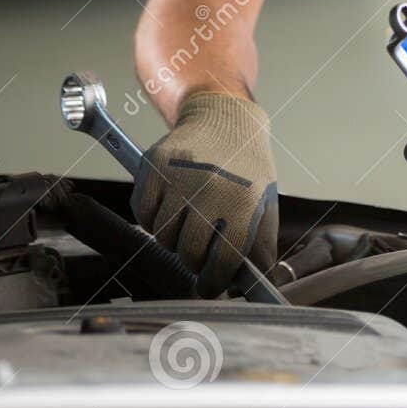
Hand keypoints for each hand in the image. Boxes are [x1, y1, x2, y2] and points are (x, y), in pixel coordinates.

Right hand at [132, 91, 277, 295]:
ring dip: (171, 240)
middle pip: (189, 252)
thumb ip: (262, 246)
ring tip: (185, 227)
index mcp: (244, 200)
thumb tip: (254, 285)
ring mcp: (180, 176)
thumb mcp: (265, 203)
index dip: (214, 281)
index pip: (224, 259)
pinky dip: (150, 220)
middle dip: (192, 262)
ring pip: (162, 235)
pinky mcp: (155, 165)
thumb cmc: (247, 169)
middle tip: (197, 256)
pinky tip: (167, 210)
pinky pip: (141, 213)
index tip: (209, 288)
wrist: (226, 119)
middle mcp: (211, 188)